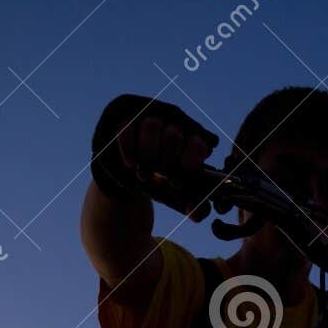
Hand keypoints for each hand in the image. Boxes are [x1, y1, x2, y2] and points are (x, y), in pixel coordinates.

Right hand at [91, 94, 217, 218]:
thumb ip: (195, 207)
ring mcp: (150, 117)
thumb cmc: (162, 183)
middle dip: (165, 161)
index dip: (190, 159)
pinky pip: (128, 127)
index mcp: (193, 140)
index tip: (181, 178)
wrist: (130, 177)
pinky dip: (129, 148)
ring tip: (145, 173)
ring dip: (147, 154)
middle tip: (160, 176)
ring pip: (152, 125)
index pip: (199, 142)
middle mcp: (174, 123)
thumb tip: (196, 210)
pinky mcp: (127, 118)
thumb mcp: (179, 197)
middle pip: (174, 134)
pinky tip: (131, 163)